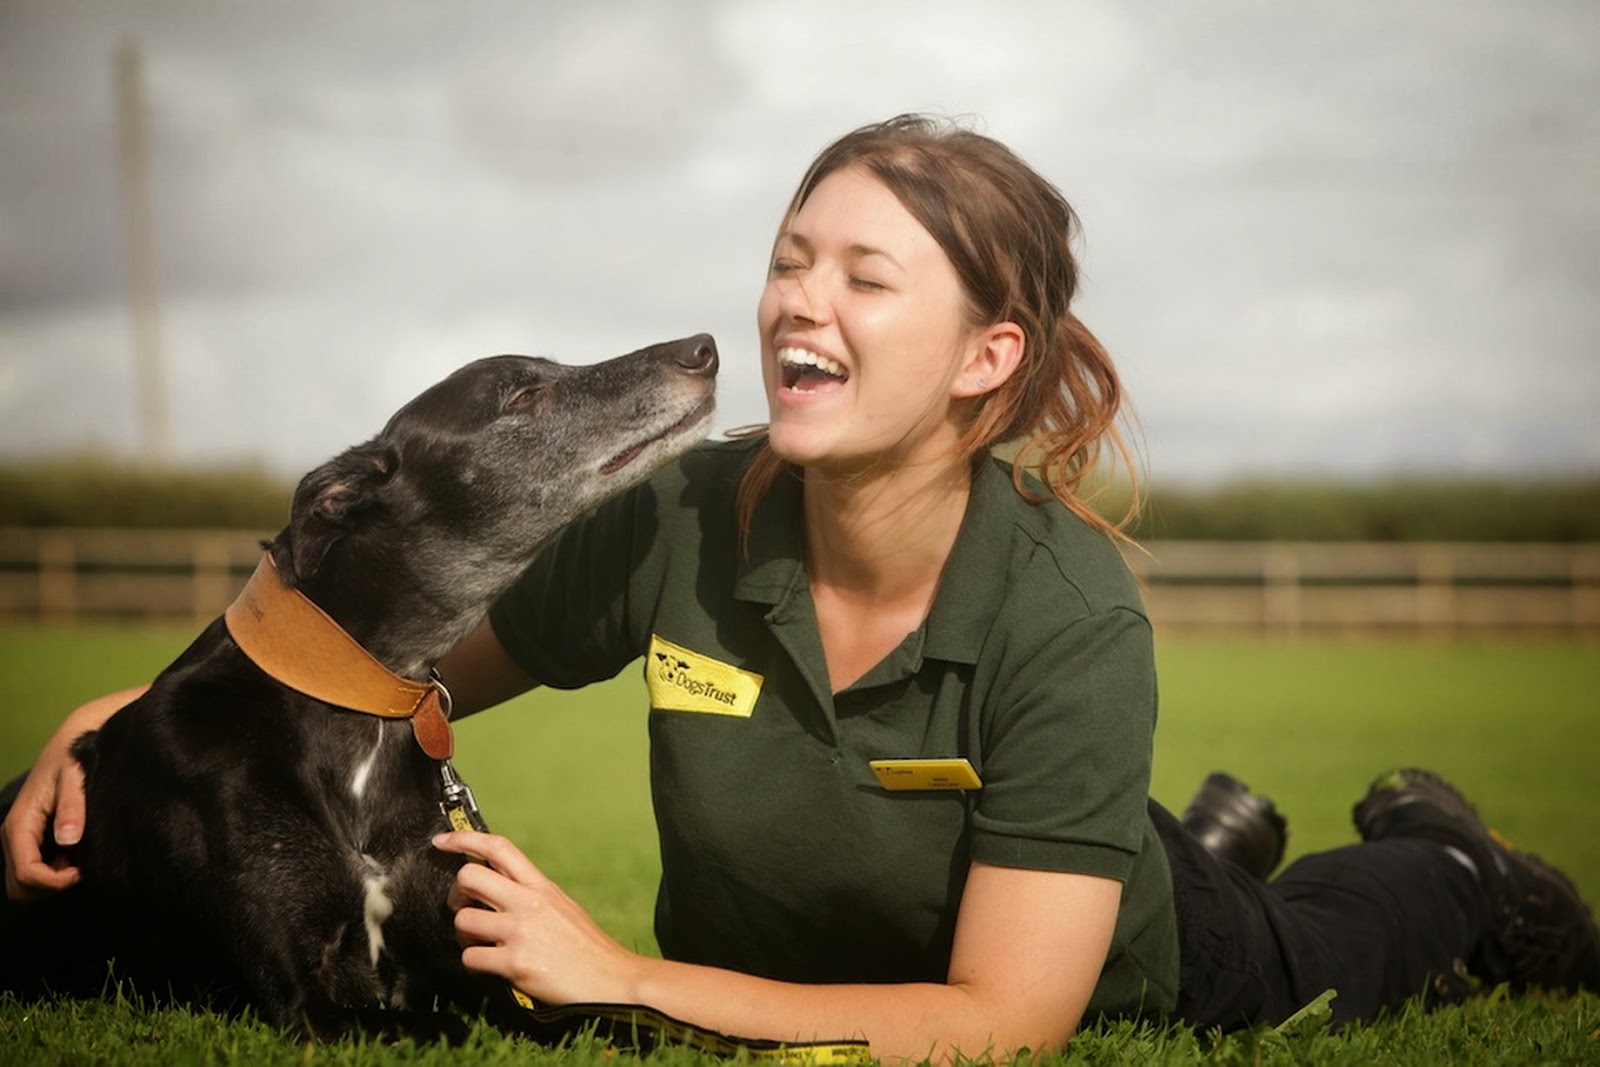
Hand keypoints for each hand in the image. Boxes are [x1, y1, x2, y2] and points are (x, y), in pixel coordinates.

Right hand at [2, 686, 142, 901]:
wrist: (71, 744)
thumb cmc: (74, 759)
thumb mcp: (76, 778)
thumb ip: (72, 808)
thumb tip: (68, 840)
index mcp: (20, 824)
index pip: (26, 873)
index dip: (54, 882)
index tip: (81, 871)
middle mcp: (13, 834)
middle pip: (19, 886)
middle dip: (48, 887)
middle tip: (80, 870)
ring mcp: (20, 838)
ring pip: (23, 882)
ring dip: (50, 881)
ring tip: (78, 862)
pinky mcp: (30, 838)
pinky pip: (33, 869)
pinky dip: (52, 873)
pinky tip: (74, 856)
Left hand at [433, 830, 640, 1006]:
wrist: (610, 978)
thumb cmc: (586, 946)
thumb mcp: (561, 905)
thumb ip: (530, 893)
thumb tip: (495, 887)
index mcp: (541, 886)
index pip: (498, 848)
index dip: (464, 839)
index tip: (442, 841)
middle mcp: (529, 902)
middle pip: (468, 877)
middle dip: (456, 894)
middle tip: (464, 908)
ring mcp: (520, 932)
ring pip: (462, 920)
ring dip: (464, 935)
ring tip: (481, 943)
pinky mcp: (515, 963)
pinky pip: (470, 957)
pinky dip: (474, 963)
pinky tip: (491, 966)